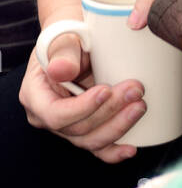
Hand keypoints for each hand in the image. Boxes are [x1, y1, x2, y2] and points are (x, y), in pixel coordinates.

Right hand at [20, 9, 145, 163]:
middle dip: (110, 112)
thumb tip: (61, 70)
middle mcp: (49, 116)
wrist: (78, 39)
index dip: (81, 108)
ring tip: (140, 105)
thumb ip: (63, 52)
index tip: (105, 90)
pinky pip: (98, 147)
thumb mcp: (63, 38)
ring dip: (118, 126)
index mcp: (36, 95)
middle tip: (135, 90)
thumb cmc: (69, 36)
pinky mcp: (86, 128)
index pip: (55, 113)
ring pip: (91, 140)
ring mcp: (68, 125)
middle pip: (78, 129)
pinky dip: (115, 151)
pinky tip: (131, 148)